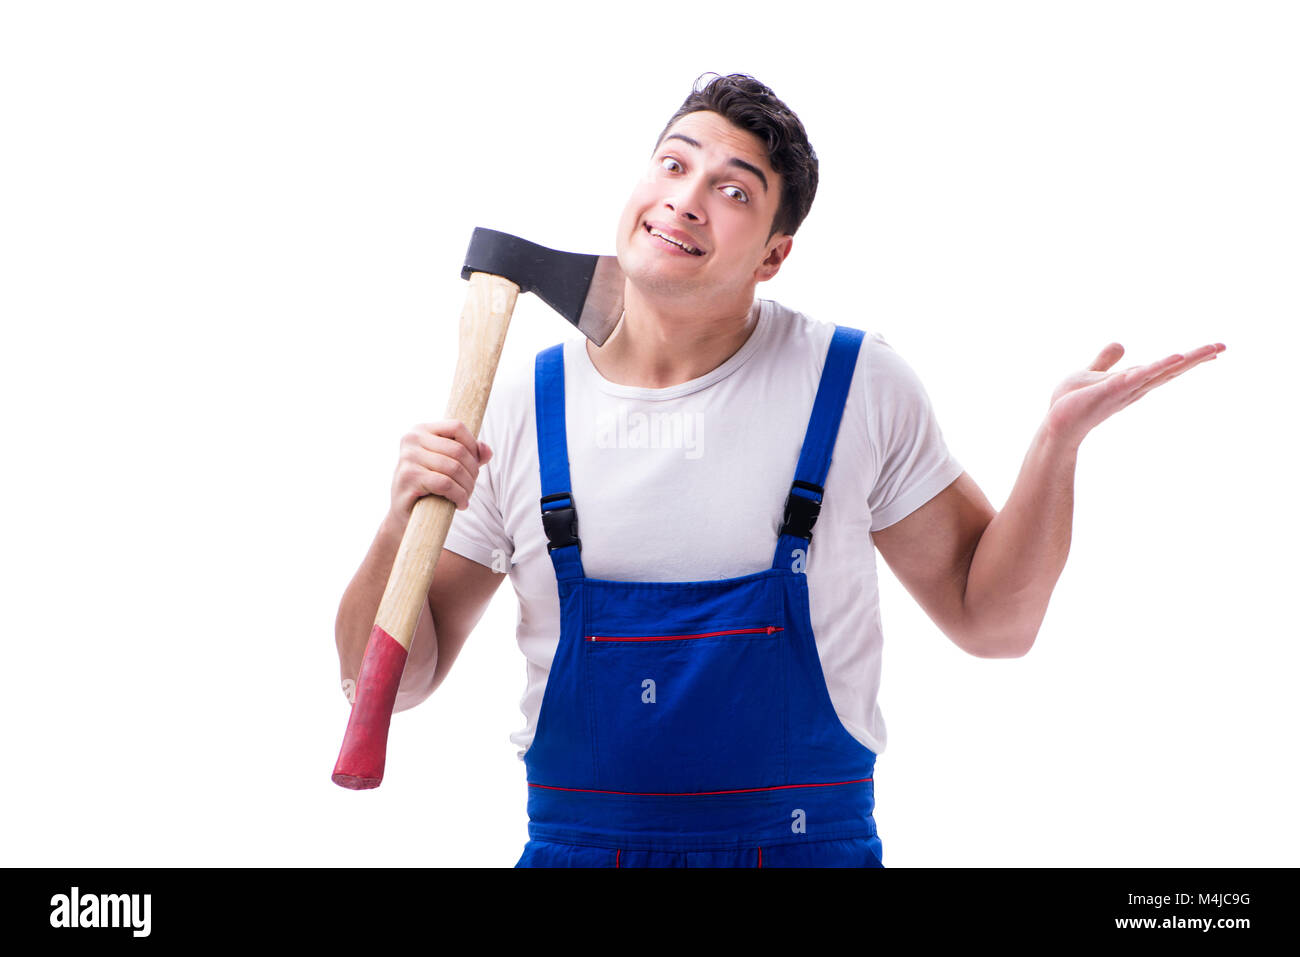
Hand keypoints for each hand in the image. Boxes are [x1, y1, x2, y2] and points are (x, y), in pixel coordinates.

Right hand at [389, 419, 492, 520]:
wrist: (404, 511)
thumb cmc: (428, 485)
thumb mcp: (449, 466)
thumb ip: (469, 455)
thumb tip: (487, 451)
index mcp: (420, 430)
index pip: (457, 427)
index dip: (473, 446)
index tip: (474, 465)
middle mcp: (412, 439)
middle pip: (458, 450)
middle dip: (472, 472)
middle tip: (470, 487)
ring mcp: (408, 457)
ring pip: (454, 468)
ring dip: (467, 486)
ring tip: (465, 497)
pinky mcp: (409, 477)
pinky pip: (445, 484)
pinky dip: (459, 496)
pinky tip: (460, 504)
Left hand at [1045, 341, 1225, 449]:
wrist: (1055, 425)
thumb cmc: (1072, 404)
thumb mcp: (1092, 374)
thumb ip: (1105, 361)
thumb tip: (1120, 344)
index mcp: (1134, 382)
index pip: (1166, 368)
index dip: (1190, 359)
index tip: (1215, 350)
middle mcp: (1135, 387)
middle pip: (1171, 370)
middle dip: (1197, 358)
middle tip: (1223, 347)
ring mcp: (1125, 390)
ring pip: (1161, 371)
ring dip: (1185, 360)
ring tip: (1211, 350)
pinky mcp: (1110, 391)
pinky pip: (1136, 377)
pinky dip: (1155, 368)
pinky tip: (1174, 358)